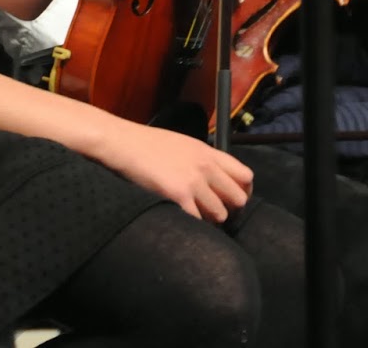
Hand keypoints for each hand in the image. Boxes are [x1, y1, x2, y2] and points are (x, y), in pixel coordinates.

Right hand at [97, 120, 253, 221]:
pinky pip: (198, 220)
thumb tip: (215, 180)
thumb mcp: (182, 144)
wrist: (122, 143)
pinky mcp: (178, 196)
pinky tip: (182, 220)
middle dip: (228, 209)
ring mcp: (193, 182)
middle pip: (238, 199)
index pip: (246, 176)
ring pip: (220, 214)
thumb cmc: (146, 144)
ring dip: (209, 220)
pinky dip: (192, 225)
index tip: (232, 200)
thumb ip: (202, 160)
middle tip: (212, 212)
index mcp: (208, 152)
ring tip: (194, 217)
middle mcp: (206, 167)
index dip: (243, 192)